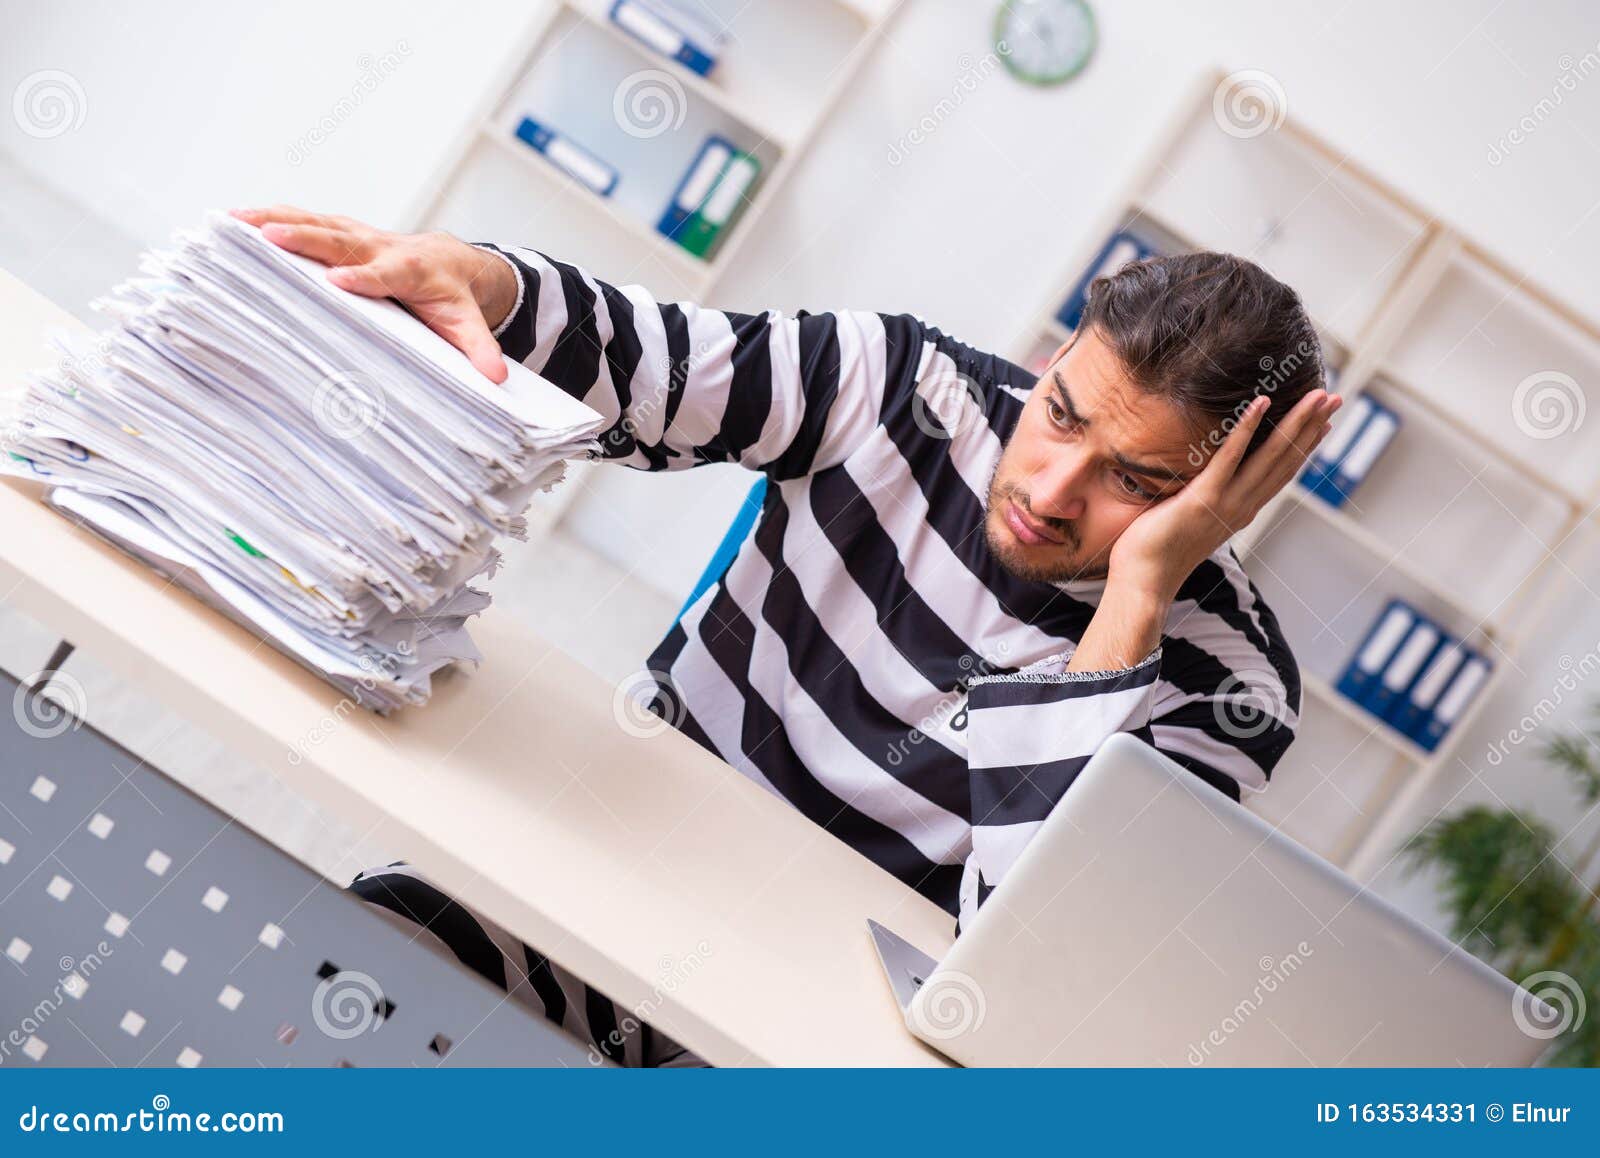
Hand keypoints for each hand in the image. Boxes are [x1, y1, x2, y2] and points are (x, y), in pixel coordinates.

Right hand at [229, 205, 518, 382]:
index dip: (365, 277)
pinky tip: (234, 220)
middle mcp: (381, 247)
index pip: (387, 274)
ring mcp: (358, 236)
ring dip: (276, 219)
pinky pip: (305, 221)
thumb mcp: (469, 323)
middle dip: (308, 239)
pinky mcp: (340, 232)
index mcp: (411, 271)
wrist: (450, 262)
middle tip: (271, 238)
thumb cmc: (453, 297)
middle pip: (342, 240)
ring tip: (235, 220)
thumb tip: (495, 376)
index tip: (340, 281)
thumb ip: (479, 348)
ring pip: (317, 222)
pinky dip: (271, 218)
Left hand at [1108, 389, 1340, 601]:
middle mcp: (1243, 506)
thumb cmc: (1157, 552)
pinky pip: (1229, 457)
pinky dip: (1247, 429)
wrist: (1144, 583)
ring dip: (1295, 422)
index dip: (1304, 447)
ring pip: (1271, 455)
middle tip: (1335, 399)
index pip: (1282, 473)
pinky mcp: (1204, 497)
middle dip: (1311, 427)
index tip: (1324, 423)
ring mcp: (1227, 502)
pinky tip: (1261, 402)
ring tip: (1316, 395)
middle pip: (1287, 460)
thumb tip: (1201, 484)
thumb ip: (1205, 500)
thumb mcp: (1191, 521)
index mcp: (1242, 511)